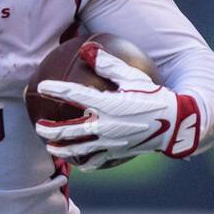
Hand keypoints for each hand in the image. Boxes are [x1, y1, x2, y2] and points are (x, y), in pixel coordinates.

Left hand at [34, 44, 201, 169]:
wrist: (175, 123)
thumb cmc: (155, 95)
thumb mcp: (133, 77)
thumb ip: (109, 64)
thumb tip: (89, 49)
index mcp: (107, 104)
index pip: (74, 94)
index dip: (56, 89)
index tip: (42, 86)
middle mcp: (105, 125)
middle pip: (69, 130)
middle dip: (50, 130)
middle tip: (38, 126)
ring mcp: (110, 142)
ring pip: (79, 149)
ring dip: (61, 150)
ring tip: (50, 148)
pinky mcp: (117, 153)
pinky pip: (97, 161)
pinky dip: (85, 163)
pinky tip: (78, 164)